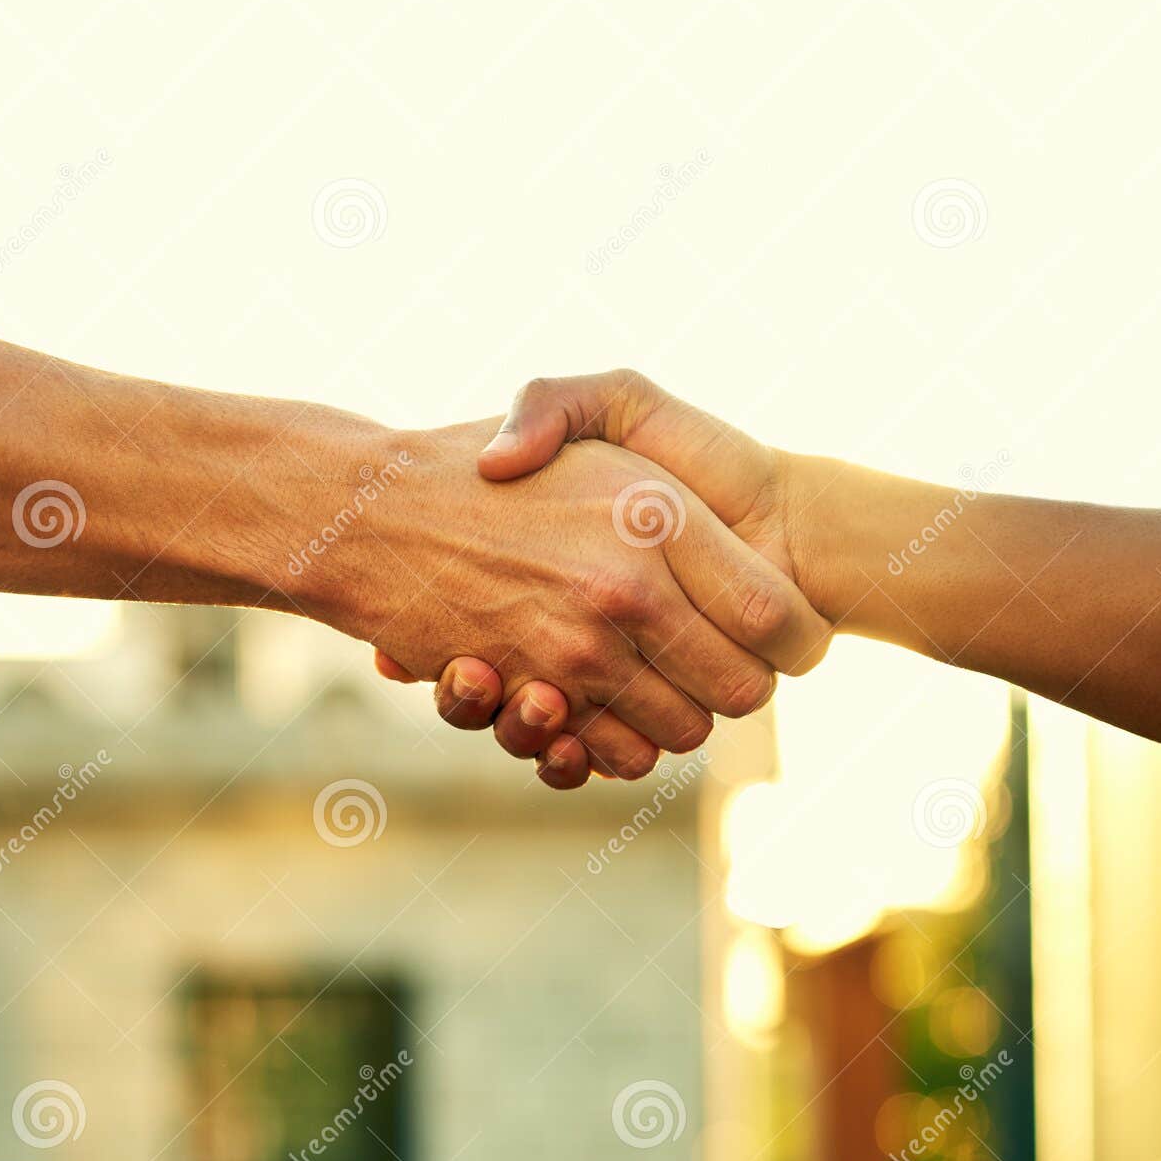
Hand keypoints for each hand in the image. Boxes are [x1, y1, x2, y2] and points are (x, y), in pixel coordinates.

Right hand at [327, 418, 799, 768]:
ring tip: (648, 679)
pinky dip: (610, 749)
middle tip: (712, 660)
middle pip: (743, 692)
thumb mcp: (603, 405)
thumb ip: (708, 461)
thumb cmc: (499, 455)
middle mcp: (628, 587)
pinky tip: (589, 710)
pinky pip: (610, 755)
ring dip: (672, 720)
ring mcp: (578, 648)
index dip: (796, 641)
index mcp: (660, 515)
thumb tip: (746, 537)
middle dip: (737, 688)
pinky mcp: (531, 695)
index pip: (780, 620)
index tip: (783, 638)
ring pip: (681, 732)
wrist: (365, 512)